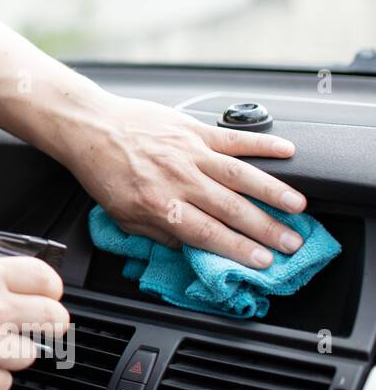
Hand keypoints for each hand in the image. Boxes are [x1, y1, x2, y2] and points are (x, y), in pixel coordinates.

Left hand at [64, 95, 304, 268]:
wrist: (90, 128)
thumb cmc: (103, 172)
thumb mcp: (122, 216)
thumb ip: (157, 234)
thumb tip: (188, 249)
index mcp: (160, 205)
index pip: (207, 234)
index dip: (238, 249)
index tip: (263, 261)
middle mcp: (178, 180)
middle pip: (231, 209)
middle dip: (266, 229)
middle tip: (292, 243)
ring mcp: (189, 153)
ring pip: (239, 175)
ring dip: (273, 192)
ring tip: (298, 207)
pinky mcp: (192, 129)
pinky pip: (233, 138)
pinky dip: (262, 145)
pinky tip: (286, 152)